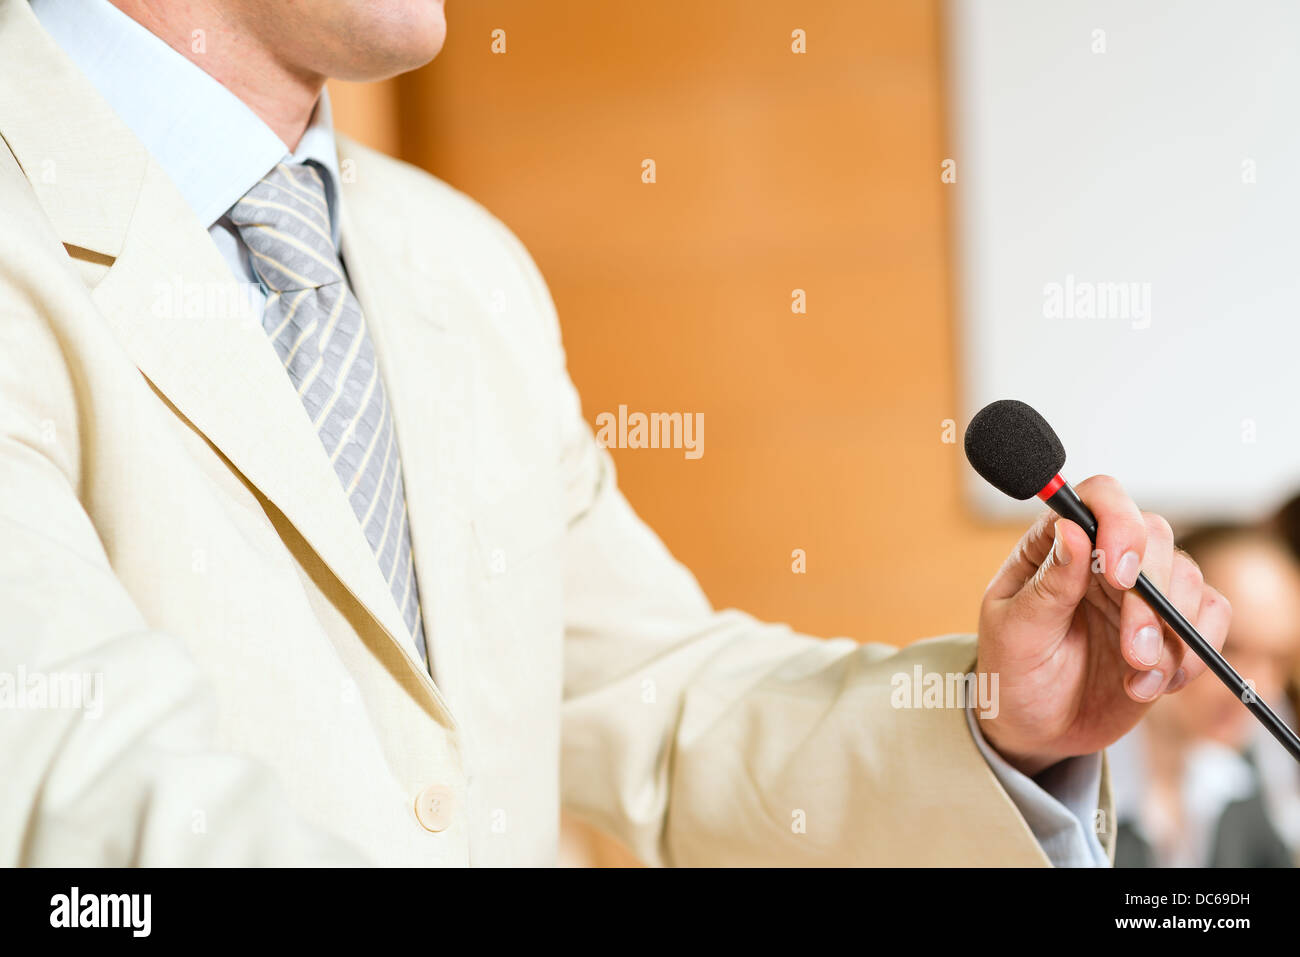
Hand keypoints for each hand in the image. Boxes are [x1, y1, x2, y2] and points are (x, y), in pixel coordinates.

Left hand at [975, 475, 1231, 777]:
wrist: (1037, 730)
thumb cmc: (1012, 674)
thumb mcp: (1016, 633)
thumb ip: (1048, 585)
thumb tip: (1073, 529)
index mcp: (1056, 546)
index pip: (1099, 498)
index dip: (1119, 522)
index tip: (1119, 573)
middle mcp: (1102, 559)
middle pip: (1154, 536)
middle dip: (1150, 595)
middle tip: (1131, 649)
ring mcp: (1140, 591)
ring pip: (1188, 578)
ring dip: (1170, 633)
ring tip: (1134, 674)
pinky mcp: (1170, 626)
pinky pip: (1210, 617)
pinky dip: (1192, 653)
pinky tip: (1153, 683)